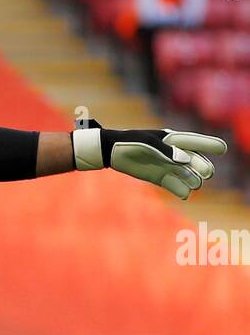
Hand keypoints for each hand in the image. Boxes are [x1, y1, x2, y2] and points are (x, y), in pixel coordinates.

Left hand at [72, 119, 227, 198]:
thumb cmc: (129, 142)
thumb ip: (167, 152)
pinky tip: (184, 195)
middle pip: (193, 161)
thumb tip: (186, 161)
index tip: (223, 148)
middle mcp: (172, 153)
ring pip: (185, 174)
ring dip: (191, 179)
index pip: (194, 142)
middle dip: (201, 167)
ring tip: (196, 185)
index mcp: (171, 139)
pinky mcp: (158, 177)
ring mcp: (166, 165)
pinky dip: (179, 189)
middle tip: (207, 174)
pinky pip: (173, 184)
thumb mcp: (147, 145)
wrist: (111, 152)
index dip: (208, 145)